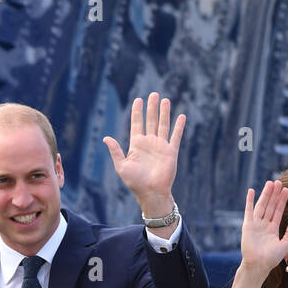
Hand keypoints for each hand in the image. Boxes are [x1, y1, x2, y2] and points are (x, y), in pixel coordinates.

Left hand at [102, 93, 183, 216]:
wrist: (151, 193)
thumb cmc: (134, 182)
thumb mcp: (121, 166)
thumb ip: (115, 151)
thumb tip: (106, 138)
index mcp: (137, 144)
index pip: (137, 123)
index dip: (138, 111)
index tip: (138, 100)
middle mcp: (149, 143)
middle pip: (151, 120)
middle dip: (152, 107)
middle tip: (154, 94)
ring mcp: (161, 146)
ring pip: (163, 125)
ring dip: (164, 113)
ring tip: (165, 100)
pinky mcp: (171, 152)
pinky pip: (175, 136)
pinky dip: (179, 127)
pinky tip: (181, 116)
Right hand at [240, 181, 287, 276]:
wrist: (258, 265)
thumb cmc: (271, 259)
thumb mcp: (285, 245)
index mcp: (272, 229)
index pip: (278, 211)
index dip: (282, 200)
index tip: (286, 190)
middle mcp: (264, 225)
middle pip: (270, 206)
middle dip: (274, 194)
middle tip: (279, 182)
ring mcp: (255, 225)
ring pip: (262, 206)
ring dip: (265, 194)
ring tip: (270, 183)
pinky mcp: (248, 226)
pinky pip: (249, 211)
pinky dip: (250, 201)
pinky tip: (251, 191)